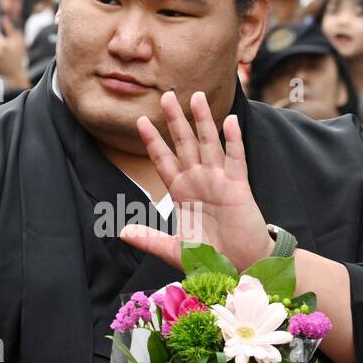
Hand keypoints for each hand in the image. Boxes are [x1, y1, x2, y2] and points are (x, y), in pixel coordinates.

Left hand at [119, 91, 273, 272]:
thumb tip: (122, 232)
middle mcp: (198, 181)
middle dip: (175, 120)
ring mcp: (219, 181)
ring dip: (203, 120)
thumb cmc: (210, 257)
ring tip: (196, 96)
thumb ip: (149, 239)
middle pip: (184, 143)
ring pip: (209, 143)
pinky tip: (230, 120)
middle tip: (165, 95)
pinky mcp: (238, 187)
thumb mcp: (174, 248)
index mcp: (181, 192)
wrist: (240, 267)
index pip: (163, 160)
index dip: (153, 140)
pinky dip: (233, 140)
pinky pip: (235, 159)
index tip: (141, 121)